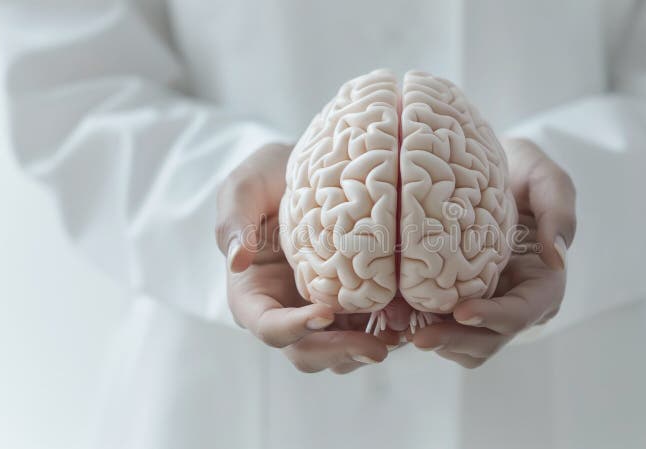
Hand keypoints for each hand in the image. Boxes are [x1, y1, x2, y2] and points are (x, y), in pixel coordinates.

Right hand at [215, 143, 395, 373]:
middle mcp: (285, 312)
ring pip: (339, 352)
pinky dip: (387, 329)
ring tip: (401, 333)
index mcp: (252, 295)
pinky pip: (366, 329)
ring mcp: (318, 311)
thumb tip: (237, 261)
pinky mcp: (349, 304)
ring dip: (368, 349)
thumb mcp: (244, 187)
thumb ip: (234, 221)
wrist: (305, 171)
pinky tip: (410, 317)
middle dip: (340, 354)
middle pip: (306, 352)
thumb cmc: (267, 178)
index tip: (324, 313)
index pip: (267, 327)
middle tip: (377, 348)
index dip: (293, 328)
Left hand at [409, 138, 575, 367]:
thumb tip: (558, 258)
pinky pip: (439, 327)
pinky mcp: (456, 301)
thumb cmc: (520, 171)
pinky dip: (418, 327)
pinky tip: (393, 318)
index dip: (493, 318)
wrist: (486, 171)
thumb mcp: (547, 179)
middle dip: (456, 341)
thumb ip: (559, 212)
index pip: (522, 313)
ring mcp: (483, 306)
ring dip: (436, 341)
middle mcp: (513, 304)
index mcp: (542, 284)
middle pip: (488, 340)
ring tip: (400, 329)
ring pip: (464, 345)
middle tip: (420, 337)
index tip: (462, 312)